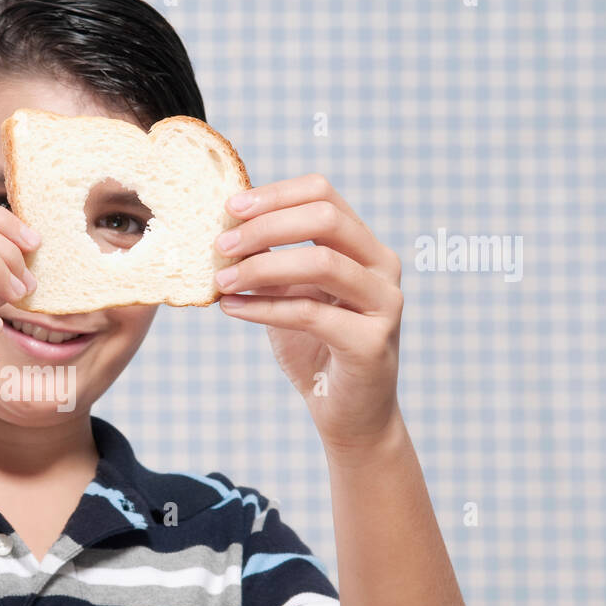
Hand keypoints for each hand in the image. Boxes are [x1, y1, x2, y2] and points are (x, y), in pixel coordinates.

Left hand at [213, 173, 403, 455]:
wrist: (346, 411)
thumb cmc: (314, 348)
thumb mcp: (288, 295)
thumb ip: (270, 261)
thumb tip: (224, 229)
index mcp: (363, 245)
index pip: (323, 194)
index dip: (275, 194)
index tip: (230, 206)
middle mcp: (382, 266)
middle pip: (326, 218)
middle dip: (266, 226)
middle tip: (221, 244)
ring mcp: (384, 303)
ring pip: (322, 262)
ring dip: (262, 268)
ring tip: (222, 280)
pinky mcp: (371, 342)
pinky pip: (310, 313)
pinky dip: (264, 308)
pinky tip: (232, 309)